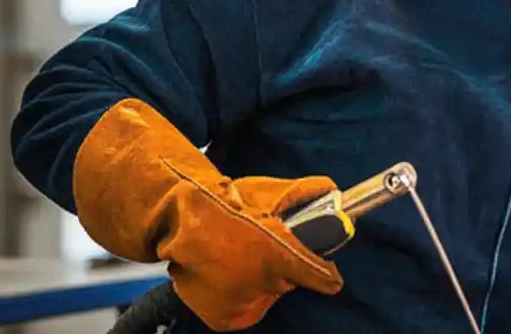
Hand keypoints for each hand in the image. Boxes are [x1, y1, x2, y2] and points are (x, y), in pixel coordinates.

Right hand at [73, 99, 343, 330]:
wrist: (177, 218)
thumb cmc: (224, 202)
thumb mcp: (269, 191)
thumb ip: (306, 193)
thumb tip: (334, 191)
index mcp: (278, 255)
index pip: (321, 277)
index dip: (325, 273)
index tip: (329, 273)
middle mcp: (261, 284)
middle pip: (289, 284)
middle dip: (284, 267)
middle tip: (265, 246)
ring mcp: (241, 303)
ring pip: (266, 296)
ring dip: (261, 282)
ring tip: (243, 256)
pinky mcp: (224, 318)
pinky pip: (244, 308)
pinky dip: (240, 294)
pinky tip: (229, 272)